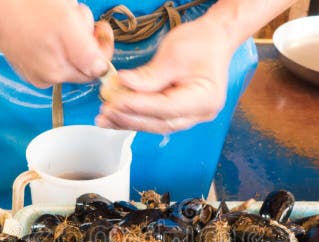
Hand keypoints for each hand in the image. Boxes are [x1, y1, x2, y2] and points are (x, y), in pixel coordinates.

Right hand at [0, 0, 113, 87]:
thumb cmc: (29, 3)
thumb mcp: (69, 23)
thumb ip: (88, 55)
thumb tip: (101, 72)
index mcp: (58, 73)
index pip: (96, 71)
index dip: (103, 47)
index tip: (101, 28)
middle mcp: (46, 78)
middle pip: (81, 64)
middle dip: (85, 40)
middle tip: (76, 16)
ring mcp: (33, 71)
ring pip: (66, 57)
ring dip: (70, 38)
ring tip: (58, 17)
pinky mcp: (23, 62)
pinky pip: (50, 54)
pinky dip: (55, 40)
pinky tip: (46, 24)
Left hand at [95, 18, 233, 133]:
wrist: (213, 40)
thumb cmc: (200, 43)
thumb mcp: (173, 54)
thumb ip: (149, 75)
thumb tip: (123, 84)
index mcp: (204, 99)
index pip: (166, 108)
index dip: (139, 106)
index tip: (115, 101)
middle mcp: (200, 113)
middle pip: (160, 122)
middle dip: (130, 118)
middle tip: (106, 113)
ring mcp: (191, 116)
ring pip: (156, 124)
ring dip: (129, 121)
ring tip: (105, 118)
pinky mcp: (180, 113)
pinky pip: (156, 118)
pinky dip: (136, 117)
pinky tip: (117, 116)